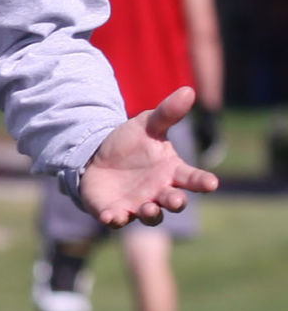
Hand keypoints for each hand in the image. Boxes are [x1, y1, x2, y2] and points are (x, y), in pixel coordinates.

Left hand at [79, 86, 218, 227]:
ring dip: (151, 214)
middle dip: (176, 202)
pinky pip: (118, 220)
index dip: (202, 182)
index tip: (212, 184)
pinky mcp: (115, 211)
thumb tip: (188, 91)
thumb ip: (167, 113)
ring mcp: (138, 204)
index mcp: (171, 171)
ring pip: (151, 216)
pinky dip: (116, 219)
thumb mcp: (148, 124)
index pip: (192, 178)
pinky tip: (112, 216)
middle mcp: (159, 192)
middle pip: (174, 202)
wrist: (98, 156)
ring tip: (149, 209)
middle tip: (177, 200)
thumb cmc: (131, 142)